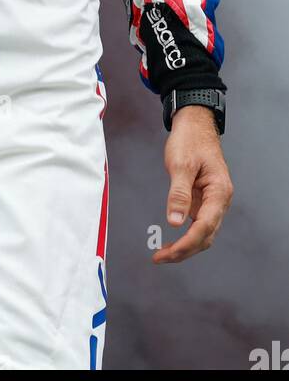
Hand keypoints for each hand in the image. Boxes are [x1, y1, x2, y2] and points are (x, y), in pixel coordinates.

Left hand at [152, 104, 232, 263]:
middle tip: (160, 258)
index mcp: (219, 192)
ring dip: (185, 246)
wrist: (195, 123)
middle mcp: (220, 199)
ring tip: (163, 254)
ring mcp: (212, 200)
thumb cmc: (190, 140)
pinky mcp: (203, 198)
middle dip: (184, 250)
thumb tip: (174, 222)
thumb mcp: (181, 164)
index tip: (168, 253)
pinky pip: (198, 222)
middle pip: (206, 235)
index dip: (186, 243)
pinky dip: (185, 234)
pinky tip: (171, 240)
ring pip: (203, 232)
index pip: (205, 226)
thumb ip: (178, 194)